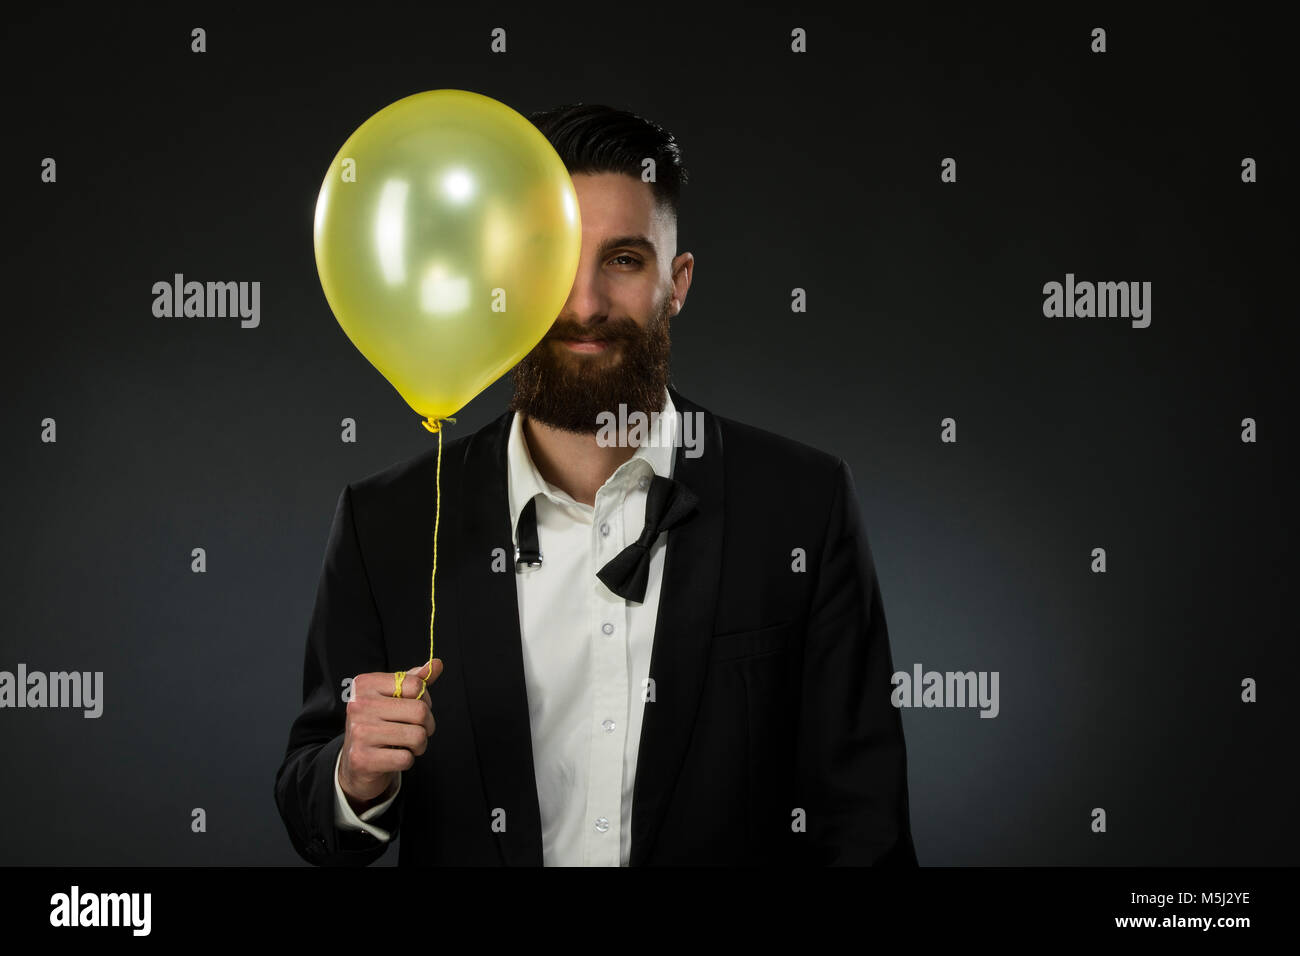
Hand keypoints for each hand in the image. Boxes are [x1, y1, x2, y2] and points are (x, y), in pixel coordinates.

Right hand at [338, 659, 442, 808]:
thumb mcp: (394, 697)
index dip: (425, 699)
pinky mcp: (362, 758)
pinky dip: (407, 760)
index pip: (415, 685)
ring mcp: (359, 732)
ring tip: (406, 744)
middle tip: (415, 729)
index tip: (415, 708)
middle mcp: (358, 705)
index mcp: (365, 684)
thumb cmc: (380, 723)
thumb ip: (415, 680)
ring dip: (419, 744)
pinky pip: (406, 758)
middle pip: (420, 711)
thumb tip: (437, 664)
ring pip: (417, 736)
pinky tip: (393, 756)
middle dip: (427, 724)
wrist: (357, 761)